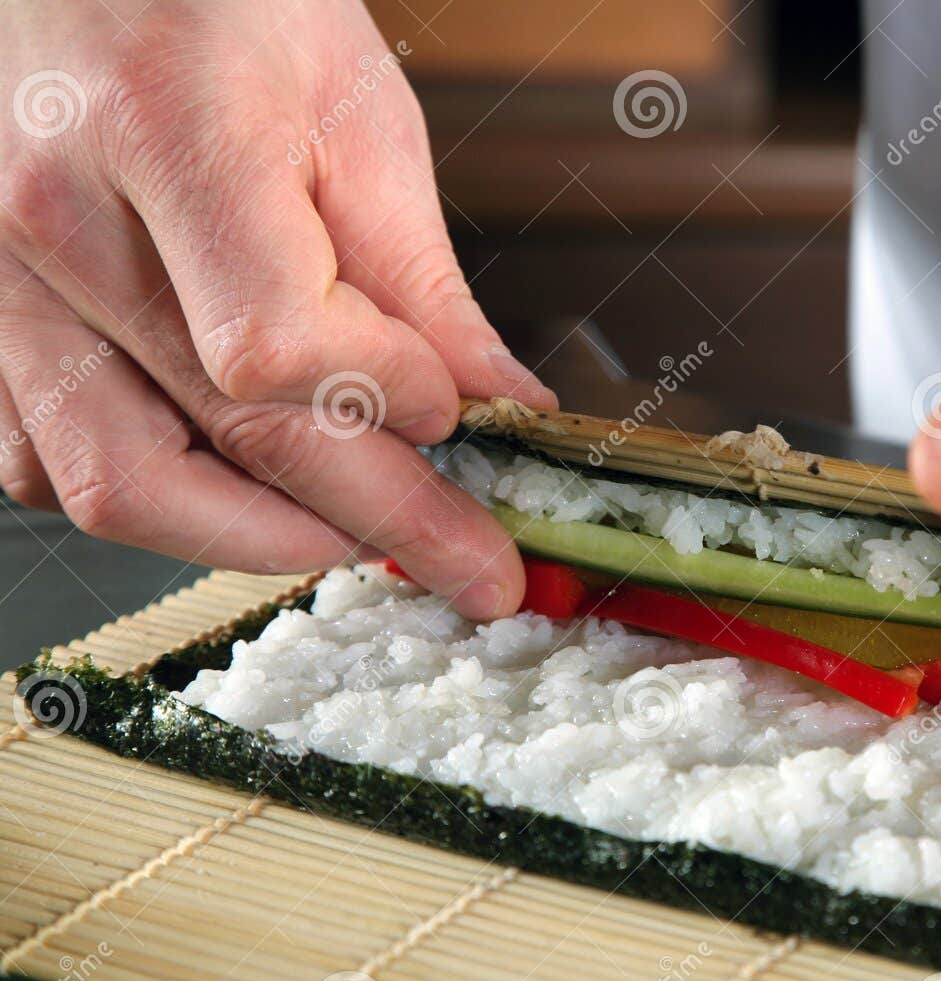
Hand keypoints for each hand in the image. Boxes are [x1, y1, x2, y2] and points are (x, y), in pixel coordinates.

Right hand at [0, 0, 554, 617]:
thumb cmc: (220, 3)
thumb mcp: (356, 108)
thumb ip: (421, 276)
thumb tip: (498, 401)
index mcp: (164, 135)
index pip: (275, 346)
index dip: (386, 399)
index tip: (459, 412)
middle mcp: (54, 218)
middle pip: (227, 434)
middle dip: (380, 521)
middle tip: (474, 568)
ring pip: (115, 485)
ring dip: (256, 536)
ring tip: (353, 531)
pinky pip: (41, 462)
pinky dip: (151, 498)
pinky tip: (228, 480)